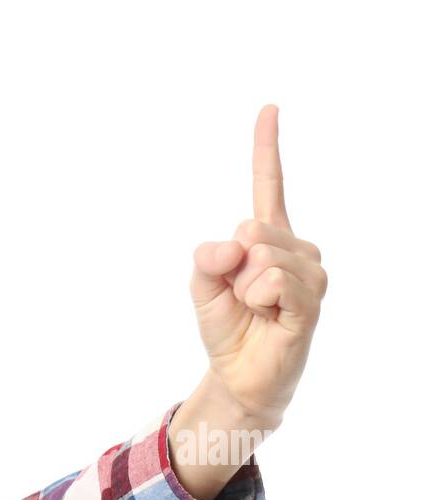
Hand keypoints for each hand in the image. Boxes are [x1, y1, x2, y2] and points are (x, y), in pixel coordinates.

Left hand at [188, 104, 327, 428]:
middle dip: (232, 267)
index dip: (266, 148)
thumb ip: (207, 258)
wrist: (239, 376)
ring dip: (244, 289)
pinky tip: (270, 316)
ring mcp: (310, 273)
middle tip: (242, 297)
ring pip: (262, 256)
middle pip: (251, 228)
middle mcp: (297, 248)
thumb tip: (235, 243)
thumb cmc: (227, 328)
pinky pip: (273, 281)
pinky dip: (258, 299)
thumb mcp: (202, 288)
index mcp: (269, 238)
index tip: (268, 109)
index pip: (269, 186)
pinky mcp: (311, 300)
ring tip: (257, 310)